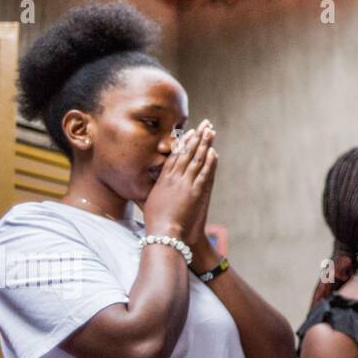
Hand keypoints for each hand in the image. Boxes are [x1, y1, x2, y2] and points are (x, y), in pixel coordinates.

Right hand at [142, 120, 215, 240]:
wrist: (164, 232)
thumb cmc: (155, 220)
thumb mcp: (149, 200)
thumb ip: (150, 189)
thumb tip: (144, 183)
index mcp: (163, 179)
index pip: (174, 156)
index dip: (183, 143)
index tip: (189, 132)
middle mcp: (174, 178)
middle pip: (187, 153)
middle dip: (196, 138)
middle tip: (204, 125)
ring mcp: (185, 184)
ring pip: (196, 159)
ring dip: (204, 144)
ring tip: (211, 131)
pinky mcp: (195, 192)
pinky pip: (203, 173)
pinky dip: (208, 161)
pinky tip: (213, 151)